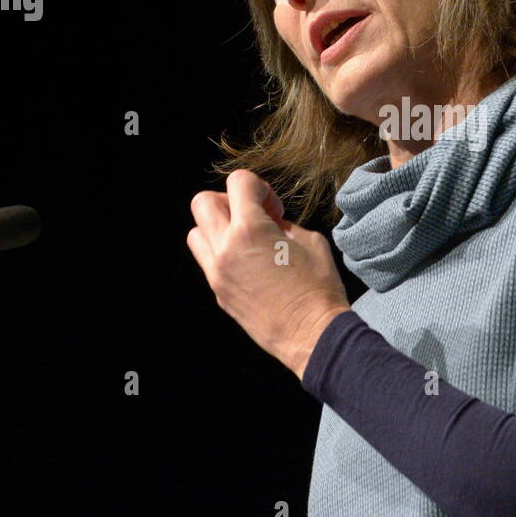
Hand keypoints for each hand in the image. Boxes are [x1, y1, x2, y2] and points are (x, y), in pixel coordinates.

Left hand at [187, 169, 350, 379]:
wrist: (312, 334)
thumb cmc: (319, 287)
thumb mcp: (310, 240)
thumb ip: (282, 224)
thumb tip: (269, 223)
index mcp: (250, 229)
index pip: (238, 182)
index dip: (259, 188)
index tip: (273, 209)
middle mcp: (225, 248)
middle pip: (203, 203)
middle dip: (229, 202)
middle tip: (254, 217)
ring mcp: (217, 273)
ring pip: (197, 233)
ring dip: (218, 228)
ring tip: (246, 240)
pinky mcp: (219, 293)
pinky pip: (207, 261)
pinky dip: (222, 253)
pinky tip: (249, 263)